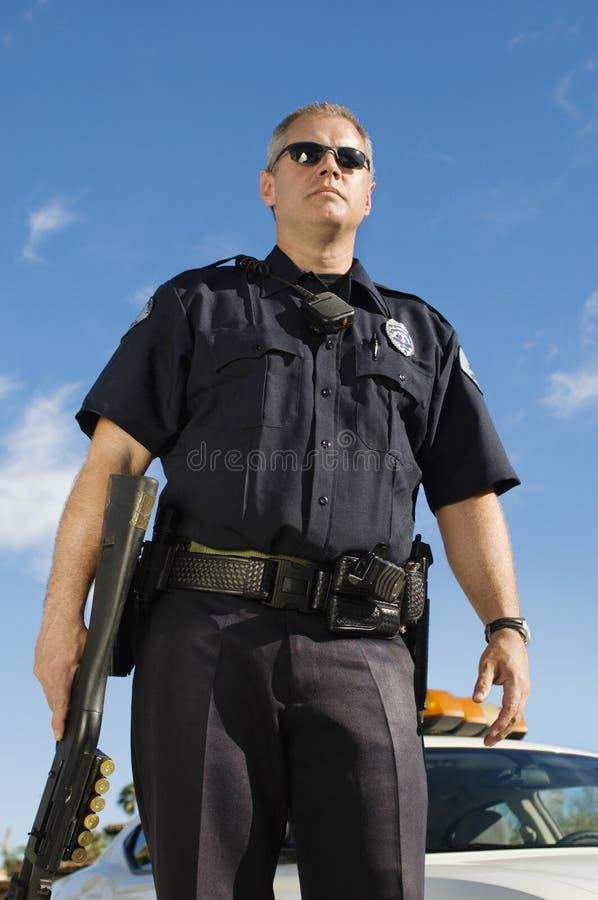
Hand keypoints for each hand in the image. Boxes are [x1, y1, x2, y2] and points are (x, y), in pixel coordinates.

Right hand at [34, 609, 87, 740]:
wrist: (59, 615)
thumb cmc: (76, 634)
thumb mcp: (87, 657)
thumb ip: (84, 675)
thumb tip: (85, 689)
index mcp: (59, 675)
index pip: (59, 705)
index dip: (59, 722)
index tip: (59, 735)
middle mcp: (46, 675)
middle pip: (53, 701)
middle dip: (60, 713)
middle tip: (64, 725)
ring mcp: (40, 670)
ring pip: (49, 691)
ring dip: (56, 698)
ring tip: (63, 706)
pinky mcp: (38, 664)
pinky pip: (45, 681)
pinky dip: (52, 686)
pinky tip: (59, 685)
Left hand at [473, 628, 529, 746]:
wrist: (511, 639)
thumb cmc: (498, 651)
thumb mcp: (486, 664)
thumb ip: (482, 683)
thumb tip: (476, 700)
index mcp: (516, 683)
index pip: (510, 709)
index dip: (500, 723)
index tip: (490, 734)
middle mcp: (524, 690)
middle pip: (515, 717)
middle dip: (502, 732)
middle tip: (487, 743)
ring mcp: (524, 691)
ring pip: (517, 715)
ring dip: (505, 728)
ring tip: (491, 739)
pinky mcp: (521, 691)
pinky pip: (516, 709)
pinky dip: (508, 720)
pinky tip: (498, 727)